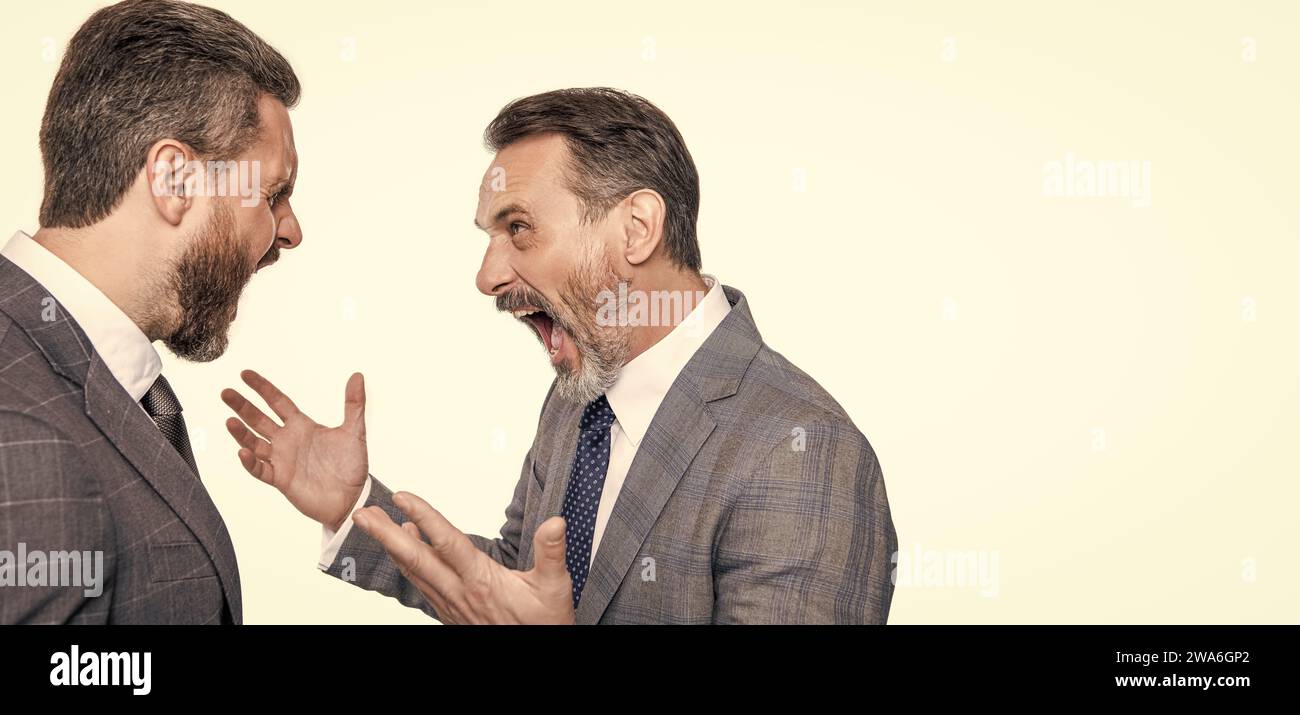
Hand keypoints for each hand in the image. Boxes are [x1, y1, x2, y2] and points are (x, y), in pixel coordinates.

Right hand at [221, 370, 368, 530]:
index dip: (261, 388)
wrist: (353, 497)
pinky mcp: (281, 479)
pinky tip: (243, 452)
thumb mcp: (354, 431)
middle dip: (242, 406)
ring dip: (241, 433)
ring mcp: (282, 460)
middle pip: (258, 419)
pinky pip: (261, 470)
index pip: (277, 401)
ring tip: (230, 421)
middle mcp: (287, 440)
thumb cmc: (352, 465)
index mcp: (302, 426)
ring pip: (254, 443)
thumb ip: (354, 404)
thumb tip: (357, 375)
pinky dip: (251, 462)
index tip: (245, 374)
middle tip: (226, 392)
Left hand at [353, 492, 575, 624]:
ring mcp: (452, 604)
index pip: (447, 543)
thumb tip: (554, 523)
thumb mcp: (555, 588)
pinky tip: (407, 551)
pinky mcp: (451, 613)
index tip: (402, 497)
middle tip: (361, 514)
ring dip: (391, 547)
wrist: (539, 655)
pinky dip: (409, 565)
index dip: (424, 517)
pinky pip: (422, 585)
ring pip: (414, 572)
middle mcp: (460, 592)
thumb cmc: (544, 625)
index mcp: (482, 581)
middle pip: (415, 558)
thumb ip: (551, 553)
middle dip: (385, 534)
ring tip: (375, 524)